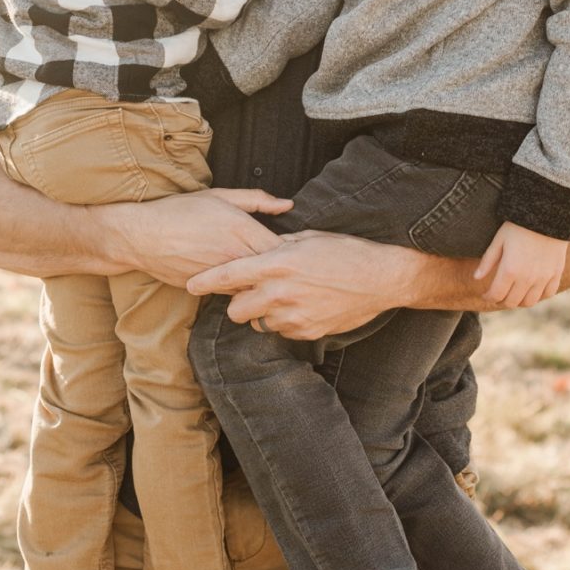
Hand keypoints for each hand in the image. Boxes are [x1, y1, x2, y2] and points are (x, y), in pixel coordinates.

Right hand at [114, 187, 289, 286]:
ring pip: (255, 286)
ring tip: (270, 277)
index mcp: (242, 230)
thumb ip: (257, 200)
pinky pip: (234, 293)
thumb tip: (287, 204)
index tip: (298, 250)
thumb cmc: (180, 212)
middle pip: (273, 272)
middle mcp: (235, 255)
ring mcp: (222, 276)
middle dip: (283, 271)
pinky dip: (242, 289)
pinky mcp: (209, 290)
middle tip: (291, 268)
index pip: (283, 249)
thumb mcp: (219, 196)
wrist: (142, 237)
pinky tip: (243, 281)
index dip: (295, 252)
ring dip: (262, 282)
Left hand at [188, 229, 404, 337]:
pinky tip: (303, 307)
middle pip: (236, 309)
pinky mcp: (307, 331)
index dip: (205, 282)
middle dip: (238, 303)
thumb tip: (258, 251)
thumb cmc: (345, 251)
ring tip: (285, 298)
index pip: (229, 275)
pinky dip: (285, 322)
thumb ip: (277, 247)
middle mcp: (280, 292)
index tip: (190, 285)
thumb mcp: (308, 238)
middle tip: (250, 293)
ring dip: (264, 313)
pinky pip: (282, 331)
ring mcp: (294, 316)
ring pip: (259, 323)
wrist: (380, 278)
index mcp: (277, 264)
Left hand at [473, 221, 568, 308]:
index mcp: (509, 270)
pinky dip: (539, 295)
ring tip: (514, 293)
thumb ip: (487, 261)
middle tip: (498, 294)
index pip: (496, 295)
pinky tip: (532, 289)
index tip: (486, 294)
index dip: (488, 297)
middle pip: (512, 302)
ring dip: (520, 301)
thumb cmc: (518, 226)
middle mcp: (527, 278)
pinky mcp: (556, 273)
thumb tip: (476, 278)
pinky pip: (548, 293)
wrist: (546, 215)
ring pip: (529, 302)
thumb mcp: (499, 240)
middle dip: (502, 300)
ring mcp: (543, 278)